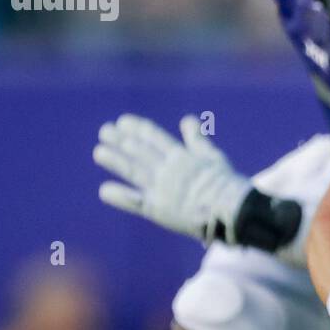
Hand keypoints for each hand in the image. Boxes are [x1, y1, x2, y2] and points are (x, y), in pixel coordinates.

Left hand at [93, 114, 252, 243]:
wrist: (230, 210)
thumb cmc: (225, 183)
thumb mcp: (212, 156)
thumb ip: (196, 139)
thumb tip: (188, 119)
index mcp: (181, 156)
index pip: (154, 137)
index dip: (137, 128)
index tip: (122, 121)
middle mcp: (167, 170)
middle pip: (139, 152)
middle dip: (120, 140)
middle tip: (105, 131)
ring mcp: (161, 189)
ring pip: (133, 171)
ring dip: (115, 161)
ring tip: (99, 151)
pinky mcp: (158, 210)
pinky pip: (135, 202)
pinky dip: (119, 196)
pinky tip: (104, 189)